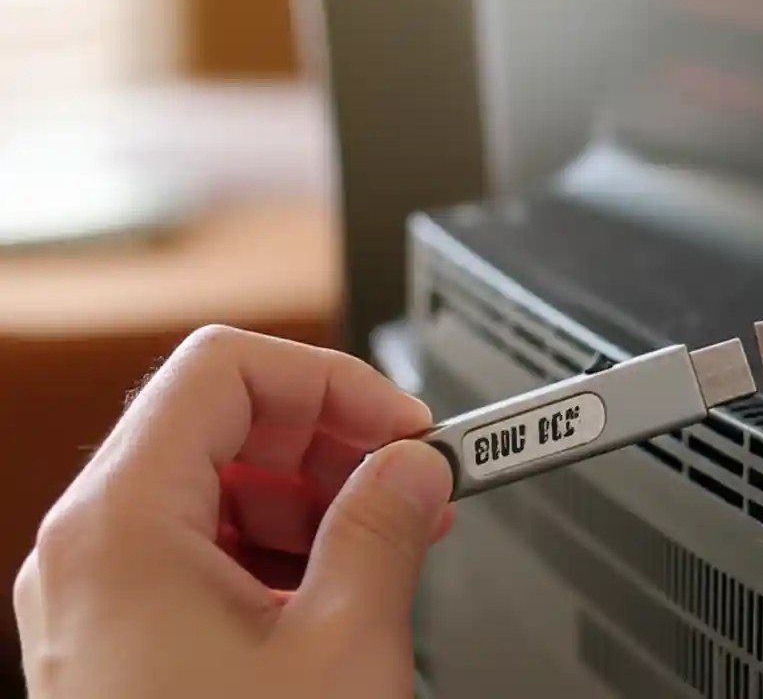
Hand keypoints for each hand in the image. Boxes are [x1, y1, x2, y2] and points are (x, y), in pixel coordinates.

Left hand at [14, 326, 453, 697]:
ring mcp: (103, 594)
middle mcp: (94, 549)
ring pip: (217, 486)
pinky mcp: (126, 634)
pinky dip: (281, 549)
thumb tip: (413, 467)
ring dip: (314, 498)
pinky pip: (205, 548)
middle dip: (331, 441)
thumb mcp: (342, 647)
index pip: (226, 370)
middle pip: (220, 422)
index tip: (405, 426)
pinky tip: (341, 588)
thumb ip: (385, 528)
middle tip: (411, 481)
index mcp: (124, 525)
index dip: (332, 382)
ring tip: (389, 540)